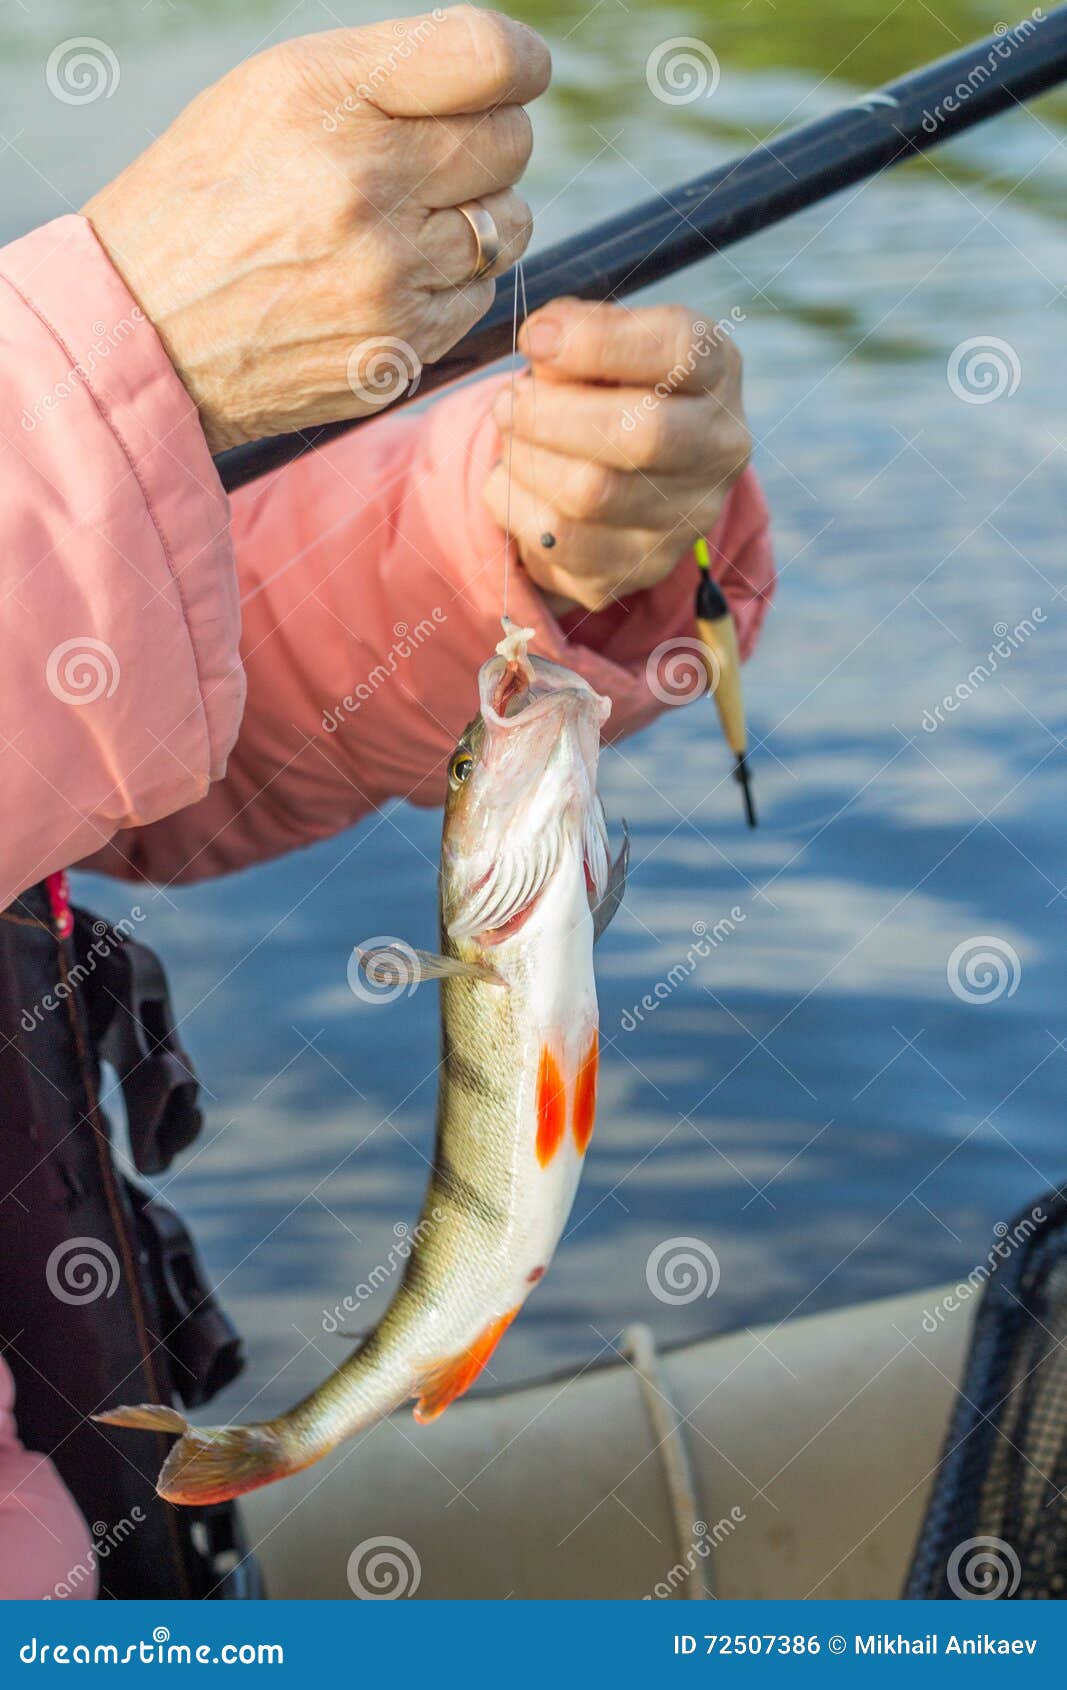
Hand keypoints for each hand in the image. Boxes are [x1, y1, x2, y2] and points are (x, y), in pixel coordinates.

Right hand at [82, 8, 548, 451]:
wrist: (148, 330)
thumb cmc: (214, 196)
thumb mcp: (270, 94)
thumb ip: (387, 74)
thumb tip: (504, 75)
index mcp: (324, 97)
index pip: (487, 58)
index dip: (521, 64)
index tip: (520, 75)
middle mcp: (363, 184)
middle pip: (510, 143)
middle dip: (487, 143)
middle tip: (433, 159)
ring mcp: (388, 275)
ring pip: (508, 224)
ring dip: (473, 218)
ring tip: (403, 223)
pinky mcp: (402, 344)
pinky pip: (479, 293)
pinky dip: (450, 283)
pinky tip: (388, 279)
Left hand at [485, 299, 751, 613]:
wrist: (627, 476)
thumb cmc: (612, 390)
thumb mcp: (605, 344)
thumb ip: (578, 330)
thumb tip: (543, 339)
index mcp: (717, 373)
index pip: (680, 350)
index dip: (598, 342)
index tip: (535, 338)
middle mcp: (718, 449)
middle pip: (642, 435)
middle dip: (551, 415)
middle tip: (507, 403)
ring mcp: (685, 518)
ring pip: (590, 493)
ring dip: (527, 459)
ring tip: (512, 437)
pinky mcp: (640, 566)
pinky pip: (559, 539)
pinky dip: (516, 503)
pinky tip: (516, 480)